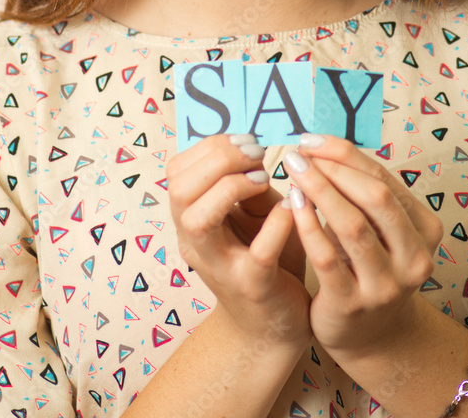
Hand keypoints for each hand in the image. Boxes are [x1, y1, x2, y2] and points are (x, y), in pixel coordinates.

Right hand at [167, 134, 310, 347]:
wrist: (273, 325)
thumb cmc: (264, 256)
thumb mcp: (252, 212)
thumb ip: (248, 181)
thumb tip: (253, 144)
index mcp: (190, 220)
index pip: (177, 172)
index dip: (210, 147)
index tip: (247, 141)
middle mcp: (196, 243)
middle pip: (180, 191)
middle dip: (219, 160)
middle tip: (257, 154)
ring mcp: (220, 267)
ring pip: (198, 220)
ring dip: (231, 187)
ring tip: (264, 180)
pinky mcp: (254, 287)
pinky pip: (258, 253)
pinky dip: (276, 224)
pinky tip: (290, 209)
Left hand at [284, 134, 442, 364]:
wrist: (371, 337)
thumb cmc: (369, 266)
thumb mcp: (381, 230)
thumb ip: (363, 193)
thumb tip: (322, 145)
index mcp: (426, 229)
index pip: (383, 178)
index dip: (345, 154)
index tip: (312, 140)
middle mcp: (414, 258)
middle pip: (375, 198)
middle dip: (334, 169)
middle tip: (300, 154)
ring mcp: (386, 285)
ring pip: (353, 225)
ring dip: (320, 191)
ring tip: (293, 172)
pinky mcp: (353, 305)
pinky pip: (327, 257)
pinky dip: (308, 226)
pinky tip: (291, 204)